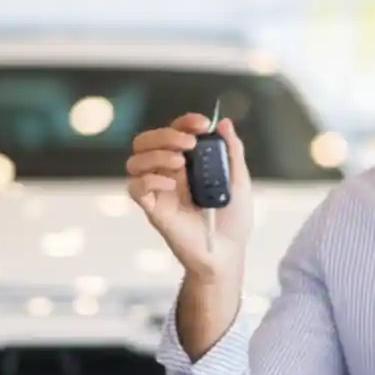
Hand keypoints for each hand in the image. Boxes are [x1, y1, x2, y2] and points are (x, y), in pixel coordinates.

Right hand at [126, 114, 253, 284]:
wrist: (227, 253)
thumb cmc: (233, 219)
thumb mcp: (239, 181)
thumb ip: (233, 152)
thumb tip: (224, 123)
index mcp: (189, 161)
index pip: (174, 131)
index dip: (184, 122)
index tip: (202, 124)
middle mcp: (169, 172)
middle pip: (146, 141)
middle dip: (164, 134)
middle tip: (188, 144)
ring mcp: (159, 190)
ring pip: (135, 160)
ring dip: (155, 154)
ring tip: (179, 162)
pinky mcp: (153, 209)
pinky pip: (135, 188)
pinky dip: (149, 179)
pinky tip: (171, 184)